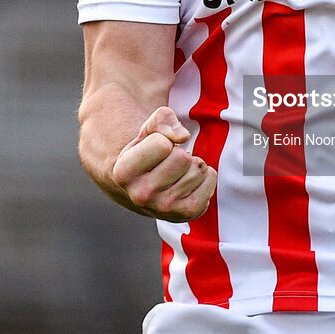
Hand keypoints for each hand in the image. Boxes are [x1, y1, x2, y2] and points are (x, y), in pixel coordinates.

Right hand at [112, 106, 216, 221]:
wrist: (146, 185)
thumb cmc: (147, 151)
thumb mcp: (147, 130)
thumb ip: (162, 120)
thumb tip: (183, 136)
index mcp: (124, 173)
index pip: (162, 144)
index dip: (163, 140)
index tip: (154, 150)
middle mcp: (141, 196)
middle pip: (183, 158)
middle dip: (179, 152)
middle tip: (168, 162)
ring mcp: (164, 208)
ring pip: (198, 169)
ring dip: (192, 164)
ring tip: (177, 172)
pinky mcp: (187, 213)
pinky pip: (211, 180)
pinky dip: (206, 175)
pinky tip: (189, 180)